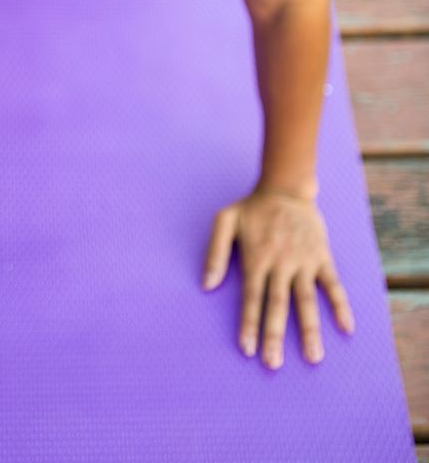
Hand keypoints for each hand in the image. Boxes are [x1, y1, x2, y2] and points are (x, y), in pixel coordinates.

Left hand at [201, 186, 354, 368]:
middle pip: (278, 304)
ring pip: (307, 300)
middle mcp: (281, 263)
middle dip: (275, 335)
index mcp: (257, 258)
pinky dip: (341, 306)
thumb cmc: (252, 209)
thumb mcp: (225, 221)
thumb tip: (206, 285)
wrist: (286, 189)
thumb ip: (215, 252)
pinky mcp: (322, 257)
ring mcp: (304, 261)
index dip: (249, 324)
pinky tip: (347, 328)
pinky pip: (334, 285)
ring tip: (314, 358)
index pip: (252, 297)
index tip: (247, 350)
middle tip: (273, 364)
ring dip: (310, 330)